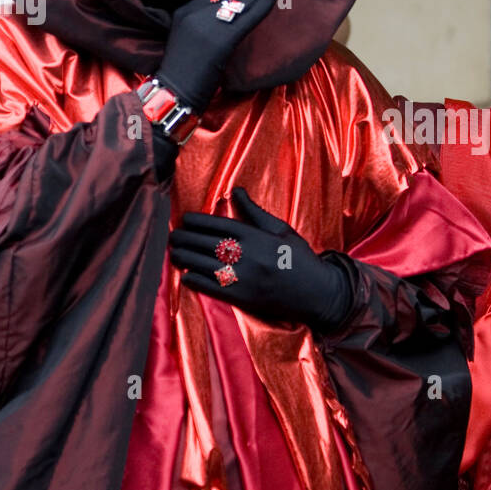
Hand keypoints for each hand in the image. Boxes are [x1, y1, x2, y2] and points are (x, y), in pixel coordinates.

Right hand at [155, 0, 280, 108]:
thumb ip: (202, 26)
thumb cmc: (182, 73)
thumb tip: (226, 19)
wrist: (175, 91)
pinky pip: (244, 19)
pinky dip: (260, 8)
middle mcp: (193, 13)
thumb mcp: (188, 40)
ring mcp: (205, 26)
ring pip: (239, 2)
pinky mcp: (219, 40)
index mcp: (184, 12)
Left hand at [169, 187, 354, 329]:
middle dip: (186, 238)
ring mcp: (243, 277)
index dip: (198, 221)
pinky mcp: (242, 297)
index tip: (185, 219)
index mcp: (256, 236)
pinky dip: (195, 280)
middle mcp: (247, 255)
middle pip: (207, 244)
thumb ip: (255, 212)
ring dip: (185, 258)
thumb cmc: (299, 258)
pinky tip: (186, 274)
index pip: (219, 225)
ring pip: (204, 265)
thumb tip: (236, 192)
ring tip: (174, 252)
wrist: (317, 293)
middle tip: (173, 236)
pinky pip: (211, 287)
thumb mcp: (281, 230)